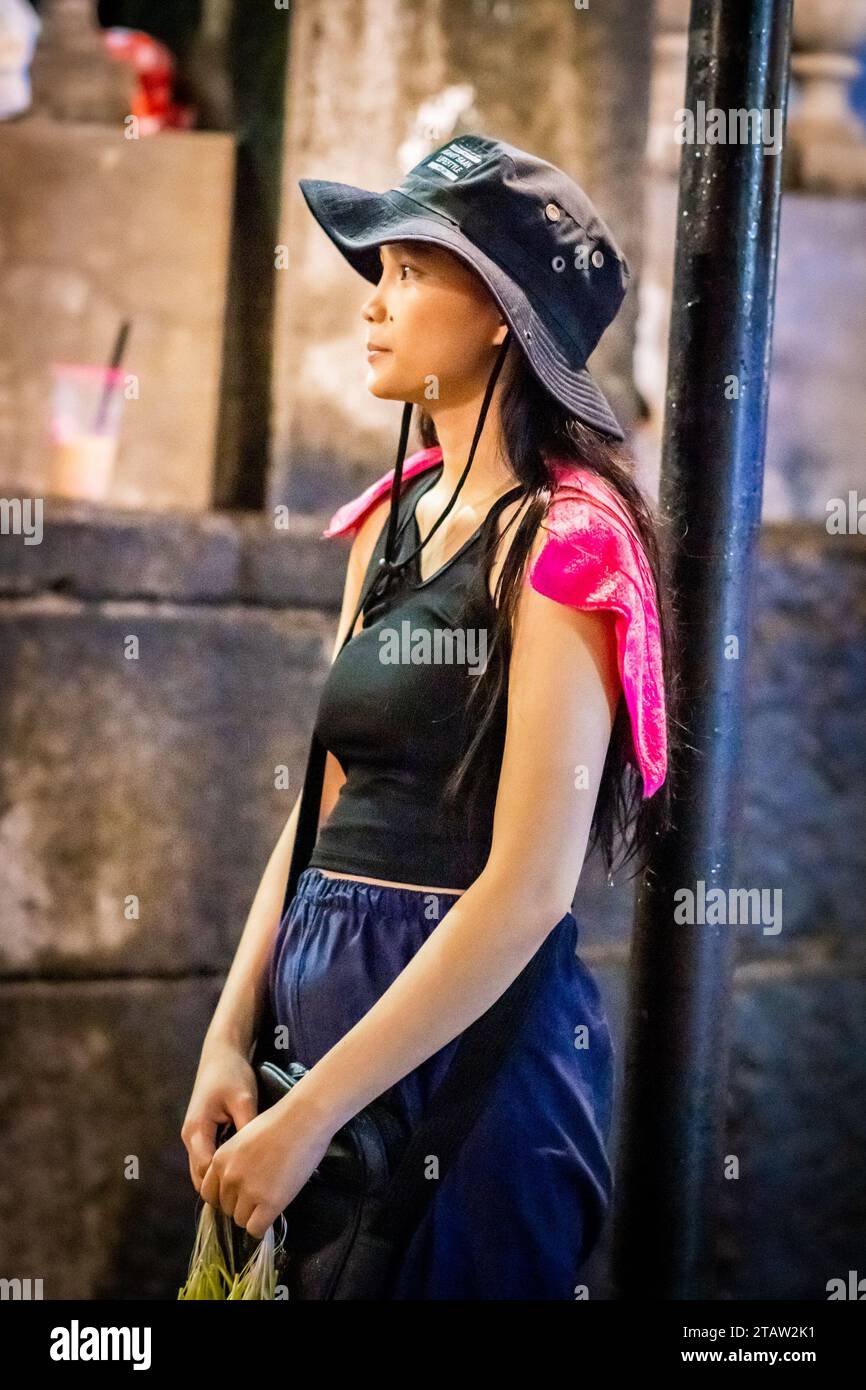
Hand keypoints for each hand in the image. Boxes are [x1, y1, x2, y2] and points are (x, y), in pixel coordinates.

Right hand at [181, 1037, 258, 1194]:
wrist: (221, 1054)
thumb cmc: (232, 1074)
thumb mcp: (243, 1100)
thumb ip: (247, 1129)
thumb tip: (257, 1159)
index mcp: (196, 1131)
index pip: (206, 1173)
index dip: (225, 1188)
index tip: (250, 1195)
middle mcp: (190, 1137)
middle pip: (201, 1178)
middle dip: (222, 1190)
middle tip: (251, 1198)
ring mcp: (194, 1136)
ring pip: (203, 1172)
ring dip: (221, 1181)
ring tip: (249, 1188)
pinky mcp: (202, 1133)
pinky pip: (208, 1160)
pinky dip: (221, 1169)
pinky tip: (243, 1170)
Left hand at [199, 1087, 334, 1240]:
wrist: (304, 1119)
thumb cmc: (282, 1122)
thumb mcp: (247, 1137)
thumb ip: (236, 1161)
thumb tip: (238, 1183)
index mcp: (220, 1159)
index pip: (209, 1193)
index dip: (225, 1197)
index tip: (239, 1195)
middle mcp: (229, 1177)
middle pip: (226, 1208)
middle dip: (241, 1205)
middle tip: (261, 1194)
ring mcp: (248, 1190)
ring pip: (240, 1220)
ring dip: (253, 1215)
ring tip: (271, 1199)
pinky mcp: (269, 1202)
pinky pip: (256, 1229)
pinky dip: (263, 1226)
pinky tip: (273, 1212)